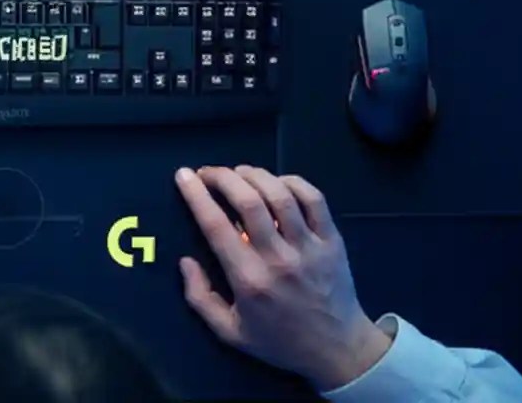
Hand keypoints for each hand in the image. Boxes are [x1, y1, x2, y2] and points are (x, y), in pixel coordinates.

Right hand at [174, 165, 391, 390]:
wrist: (337, 349)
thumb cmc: (279, 340)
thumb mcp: (230, 332)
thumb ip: (200, 298)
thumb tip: (185, 261)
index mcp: (248, 279)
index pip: (217, 226)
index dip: (196, 195)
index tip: (184, 176)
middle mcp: (278, 258)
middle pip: (248, 201)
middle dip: (223, 177)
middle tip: (209, 172)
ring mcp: (309, 247)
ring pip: (280, 195)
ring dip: (255, 175)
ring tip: (239, 172)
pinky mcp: (332, 241)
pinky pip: (314, 199)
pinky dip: (293, 182)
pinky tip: (277, 182)